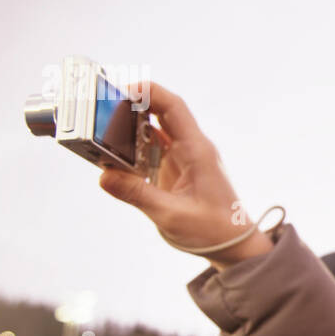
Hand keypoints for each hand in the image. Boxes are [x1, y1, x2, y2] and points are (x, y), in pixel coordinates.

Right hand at [97, 82, 274, 270]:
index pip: (173, 107)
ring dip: (129, 127)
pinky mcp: (176, 170)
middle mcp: (191, 148)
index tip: (120, 90)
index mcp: (197, 150)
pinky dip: (132, 148)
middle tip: (101, 108)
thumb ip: (138, 194)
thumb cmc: (213, 230)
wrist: (234, 245)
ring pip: (154, 130)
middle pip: (161, 112)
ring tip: (101, 130)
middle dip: (132, 105)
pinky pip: (152, 149)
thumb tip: (104, 176)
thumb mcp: (172, 215)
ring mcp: (184, 157)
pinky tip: (113, 154)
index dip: (148, 92)